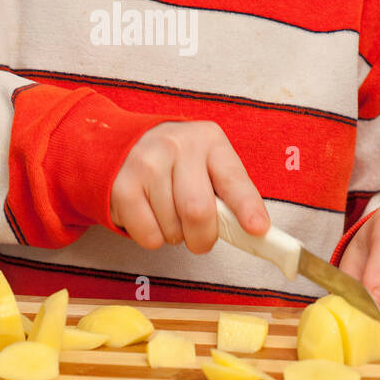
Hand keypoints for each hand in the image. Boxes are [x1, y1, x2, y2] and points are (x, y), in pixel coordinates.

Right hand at [109, 121, 269, 252]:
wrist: (124, 146)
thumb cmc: (178, 164)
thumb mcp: (208, 164)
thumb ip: (229, 194)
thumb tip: (256, 233)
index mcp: (209, 140)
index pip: (232, 179)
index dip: (246, 207)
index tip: (257, 229)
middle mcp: (177, 146)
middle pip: (198, 211)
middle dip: (203, 238)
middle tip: (200, 240)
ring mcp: (146, 164)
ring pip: (173, 228)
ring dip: (176, 236)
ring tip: (169, 215)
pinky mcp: (122, 186)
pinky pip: (149, 235)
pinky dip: (154, 238)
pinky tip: (150, 215)